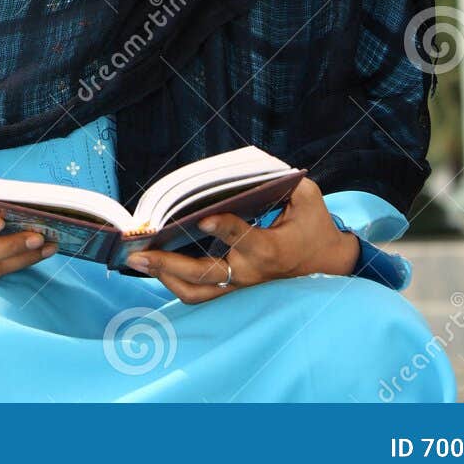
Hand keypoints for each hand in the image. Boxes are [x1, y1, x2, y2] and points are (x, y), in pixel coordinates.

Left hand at [123, 176, 358, 303]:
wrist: (326, 263)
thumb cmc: (313, 225)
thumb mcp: (307, 197)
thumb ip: (282, 182)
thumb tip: (248, 169)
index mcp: (270, 248)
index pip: (243, 237)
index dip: (224, 228)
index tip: (202, 218)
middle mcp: (250, 272)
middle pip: (205, 273)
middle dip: (169, 263)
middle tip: (139, 252)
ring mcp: (240, 285)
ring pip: (197, 291)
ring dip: (165, 277)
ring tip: (137, 261)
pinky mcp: (233, 290)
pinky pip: (199, 294)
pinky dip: (173, 282)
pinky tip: (152, 266)